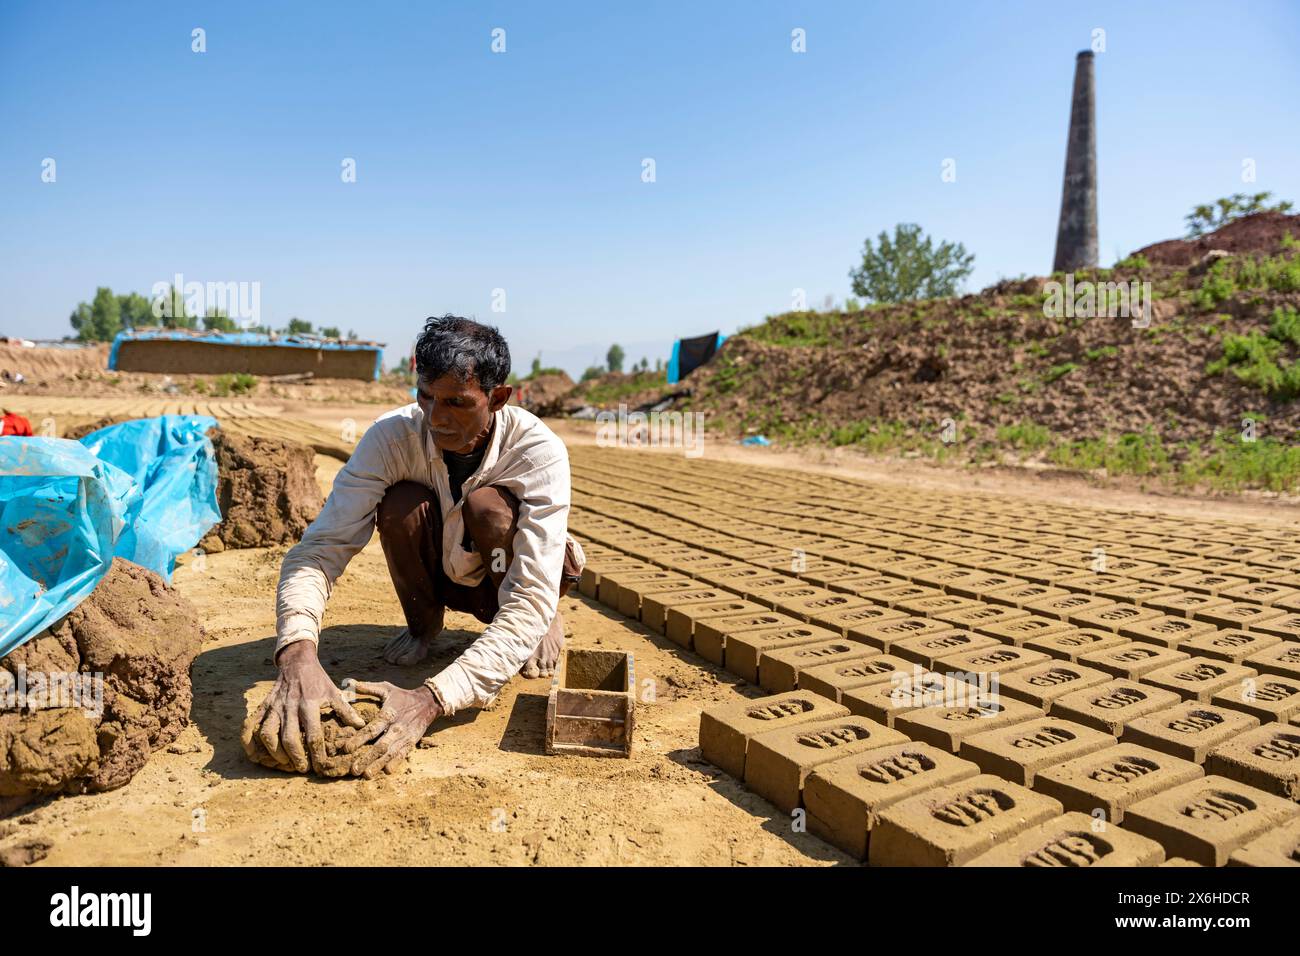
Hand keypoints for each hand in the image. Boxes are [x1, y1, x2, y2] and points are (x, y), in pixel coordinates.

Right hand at [241, 640, 365, 772]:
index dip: (317, 753)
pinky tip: (254, 754)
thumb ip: (346, 710)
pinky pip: (251, 725)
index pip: (313, 734)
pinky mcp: (264, 706)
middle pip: (289, 738)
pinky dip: (249, 741)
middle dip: (295, 757)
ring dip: (274, 752)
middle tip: (302, 768)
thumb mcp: (334, 692)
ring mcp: (274, 707)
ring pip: (268, 734)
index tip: (321, 766)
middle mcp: (290, 706)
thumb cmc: (318, 680)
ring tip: (283, 763)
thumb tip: (360, 725)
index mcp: (309, 704)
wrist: (297, 662)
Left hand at [336, 681, 441, 778]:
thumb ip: (367, 688)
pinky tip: (387, 772)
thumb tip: (348, 683)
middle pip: (381, 746)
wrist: (428, 702)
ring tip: (366, 775)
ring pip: (391, 753)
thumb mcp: (386, 688)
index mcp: (389, 714)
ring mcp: (405, 736)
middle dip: (367, 758)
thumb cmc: (402, 696)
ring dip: (378, 764)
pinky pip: (404, 754)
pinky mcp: (412, 742)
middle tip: (353, 770)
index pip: (372, 728)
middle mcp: (397, 727)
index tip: (346, 749)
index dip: (359, 739)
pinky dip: (396, 763)